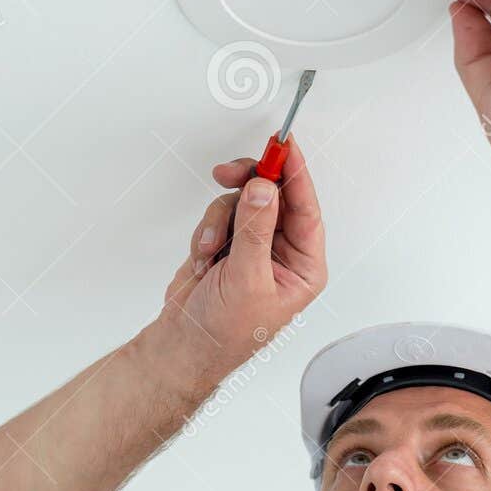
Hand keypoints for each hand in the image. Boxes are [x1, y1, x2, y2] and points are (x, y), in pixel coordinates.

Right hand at [160, 137, 327, 376]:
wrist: (185, 344)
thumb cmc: (225, 330)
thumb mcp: (247, 279)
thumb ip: (256, 230)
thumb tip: (265, 190)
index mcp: (303, 266)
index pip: (306, 208)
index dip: (295, 174)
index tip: (283, 146)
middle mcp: (283, 252)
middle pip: (273, 195)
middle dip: (248, 187)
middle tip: (229, 174)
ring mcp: (254, 245)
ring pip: (242, 202)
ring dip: (219, 222)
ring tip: (211, 251)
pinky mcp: (229, 243)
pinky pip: (220, 214)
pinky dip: (207, 232)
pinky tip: (204, 260)